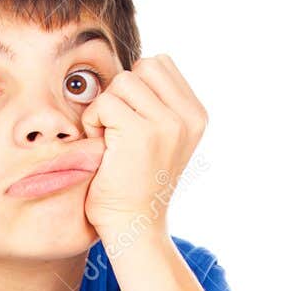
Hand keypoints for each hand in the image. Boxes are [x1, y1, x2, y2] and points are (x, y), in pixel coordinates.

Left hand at [79, 53, 207, 243]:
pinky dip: (94, 123)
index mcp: (196, 115)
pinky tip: (102, 149)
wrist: (133, 226)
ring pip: (123, 81)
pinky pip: (105, 103)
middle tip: (119, 131)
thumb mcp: (162, 138)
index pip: (160, 64)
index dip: (137, 88)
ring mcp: (167, 124)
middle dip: (123, 94)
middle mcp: (188, 118)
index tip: (133, 123)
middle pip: (143, 66)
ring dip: (107, 108)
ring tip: (111, 141)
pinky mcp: (141, 133)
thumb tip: (138, 67)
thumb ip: (159, 103)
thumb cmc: (136, 184)